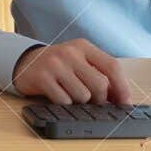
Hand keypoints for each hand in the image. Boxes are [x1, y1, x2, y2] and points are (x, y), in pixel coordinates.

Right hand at [13, 39, 130, 104]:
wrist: (25, 63)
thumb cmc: (59, 66)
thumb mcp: (79, 62)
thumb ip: (99, 74)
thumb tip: (121, 98)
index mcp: (84, 47)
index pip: (112, 66)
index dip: (122, 87)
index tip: (125, 103)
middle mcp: (70, 52)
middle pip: (100, 85)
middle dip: (99, 99)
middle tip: (92, 101)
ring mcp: (55, 64)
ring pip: (83, 95)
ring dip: (80, 102)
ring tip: (70, 94)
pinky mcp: (42, 78)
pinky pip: (64, 101)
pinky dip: (65, 104)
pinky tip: (58, 95)